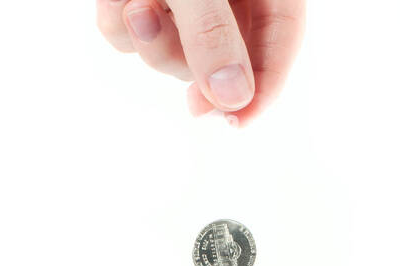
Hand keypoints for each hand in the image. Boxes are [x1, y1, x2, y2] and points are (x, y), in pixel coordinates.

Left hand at [95, 1, 305, 126]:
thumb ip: (212, 31)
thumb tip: (230, 97)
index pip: (282, 41)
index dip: (263, 87)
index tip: (238, 120)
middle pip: (221, 59)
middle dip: (184, 58)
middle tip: (156, 28)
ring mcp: (185, 1)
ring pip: (171, 54)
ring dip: (147, 40)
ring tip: (134, 1)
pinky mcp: (143, 2)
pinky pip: (131, 37)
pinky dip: (117, 23)